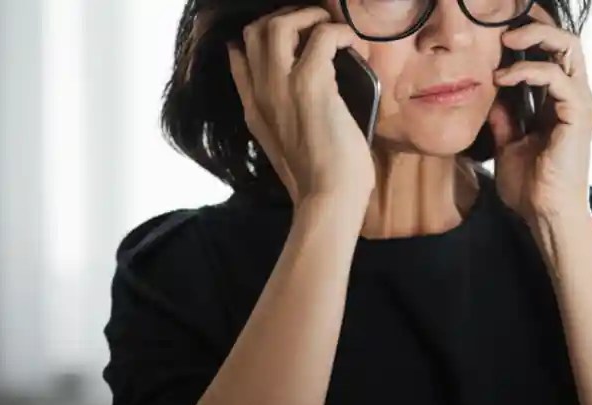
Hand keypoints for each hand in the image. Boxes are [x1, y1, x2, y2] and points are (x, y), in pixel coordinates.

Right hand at [227, 7, 375, 209]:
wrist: (328, 199)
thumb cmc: (320, 180)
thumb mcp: (289, 147)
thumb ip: (284, 119)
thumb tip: (299, 98)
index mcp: (254, 110)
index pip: (238, 57)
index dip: (259, 38)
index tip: (288, 36)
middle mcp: (261, 94)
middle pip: (254, 32)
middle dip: (285, 18)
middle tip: (314, 25)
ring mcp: (281, 86)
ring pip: (278, 24)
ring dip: (309, 16)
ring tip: (331, 26)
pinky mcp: (310, 84)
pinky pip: (322, 36)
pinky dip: (340, 33)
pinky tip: (353, 44)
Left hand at [487, 17, 591, 228]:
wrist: (545, 215)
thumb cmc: (530, 188)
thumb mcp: (507, 145)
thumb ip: (503, 118)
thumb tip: (489, 94)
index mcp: (559, 103)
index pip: (552, 54)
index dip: (529, 38)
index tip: (496, 36)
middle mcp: (574, 97)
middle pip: (566, 41)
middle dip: (536, 27)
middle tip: (503, 28)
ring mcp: (579, 104)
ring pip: (568, 47)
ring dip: (534, 38)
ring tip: (504, 43)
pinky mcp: (579, 114)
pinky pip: (557, 76)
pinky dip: (528, 70)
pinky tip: (502, 78)